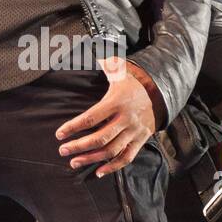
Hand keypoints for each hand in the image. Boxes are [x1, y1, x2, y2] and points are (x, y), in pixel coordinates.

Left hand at [56, 56, 157, 175]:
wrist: (162, 92)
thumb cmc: (133, 82)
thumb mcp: (119, 70)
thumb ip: (104, 63)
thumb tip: (89, 50)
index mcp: (117, 101)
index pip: (91, 117)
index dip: (73, 127)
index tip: (59, 134)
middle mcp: (126, 119)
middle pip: (100, 138)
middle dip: (79, 146)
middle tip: (62, 151)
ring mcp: (134, 131)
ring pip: (111, 150)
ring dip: (91, 159)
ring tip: (73, 161)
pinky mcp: (141, 140)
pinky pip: (126, 158)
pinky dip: (112, 167)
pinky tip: (97, 172)